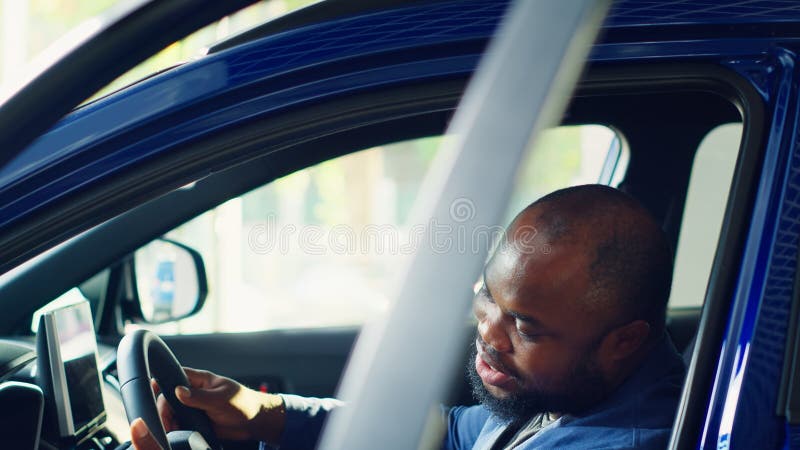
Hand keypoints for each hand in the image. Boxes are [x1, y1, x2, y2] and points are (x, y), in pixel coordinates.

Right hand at [133, 367, 286, 446]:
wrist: (254, 422)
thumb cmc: (242, 403)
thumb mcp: (221, 399)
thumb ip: (199, 396)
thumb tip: (179, 391)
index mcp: (200, 380)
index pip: (175, 375)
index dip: (161, 381)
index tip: (151, 389)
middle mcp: (193, 393)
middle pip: (168, 397)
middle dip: (164, 409)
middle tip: (167, 421)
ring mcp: (193, 408)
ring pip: (171, 412)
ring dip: (168, 421)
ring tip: (171, 430)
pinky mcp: (195, 422)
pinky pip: (179, 425)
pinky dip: (175, 430)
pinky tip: (175, 434)